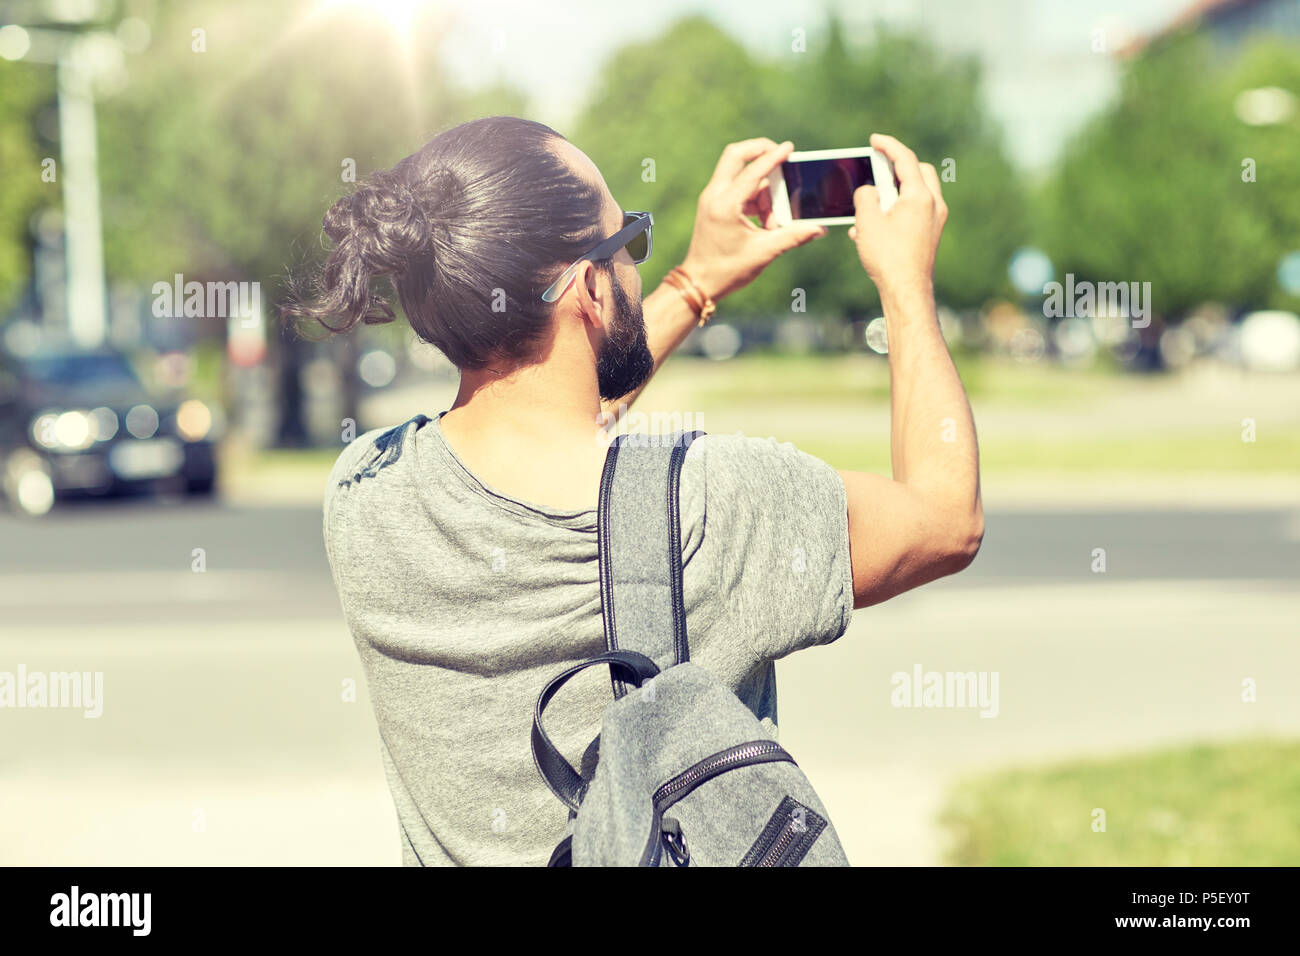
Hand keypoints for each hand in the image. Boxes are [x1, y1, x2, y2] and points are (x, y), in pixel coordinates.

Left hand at [680, 138, 826, 300]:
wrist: (699, 283)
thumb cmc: (727, 270)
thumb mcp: (763, 252)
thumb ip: (793, 236)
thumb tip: (819, 228)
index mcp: (724, 205)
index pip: (752, 171)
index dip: (773, 158)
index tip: (790, 148)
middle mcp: (714, 195)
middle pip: (736, 155)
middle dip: (760, 152)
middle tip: (782, 157)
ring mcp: (712, 198)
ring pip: (741, 175)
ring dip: (762, 189)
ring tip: (774, 220)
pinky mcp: (714, 204)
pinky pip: (738, 189)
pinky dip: (755, 198)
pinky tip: (766, 221)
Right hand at [850, 133, 946, 297]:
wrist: (906, 291)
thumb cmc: (888, 258)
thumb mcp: (867, 222)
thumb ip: (865, 196)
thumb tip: (869, 191)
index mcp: (920, 196)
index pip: (906, 159)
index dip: (888, 146)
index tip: (875, 139)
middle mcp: (934, 205)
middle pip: (920, 172)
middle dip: (899, 167)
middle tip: (878, 167)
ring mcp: (936, 220)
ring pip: (919, 192)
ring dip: (897, 190)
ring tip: (873, 201)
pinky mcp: (932, 234)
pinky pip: (917, 210)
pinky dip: (900, 207)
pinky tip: (877, 225)